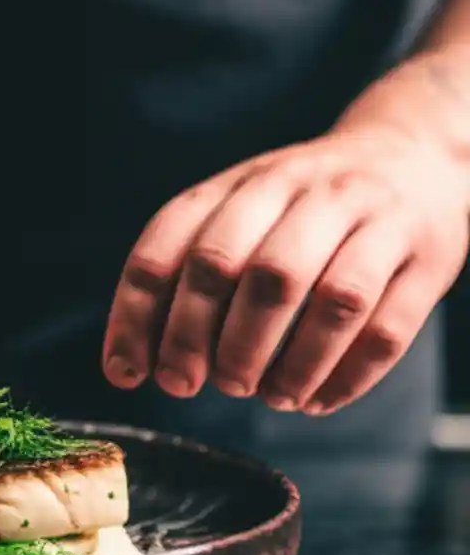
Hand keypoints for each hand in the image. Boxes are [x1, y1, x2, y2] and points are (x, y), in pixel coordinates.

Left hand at [103, 126, 467, 414]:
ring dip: (285, 365)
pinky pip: (387, 329)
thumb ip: (183, 272)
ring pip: (329, 300)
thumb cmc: (304, 207)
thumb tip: (126, 365)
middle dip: (204, 341)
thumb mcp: (240, 211)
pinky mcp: (428, 258)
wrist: (416, 154)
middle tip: (191, 385)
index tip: (126, 372)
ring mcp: (375, 220)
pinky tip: (313, 401)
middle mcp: (307, 191)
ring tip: (262, 395)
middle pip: (245, 269)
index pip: (172, 243)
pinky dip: (344, 378)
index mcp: (245, 182)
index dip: (140, 315)